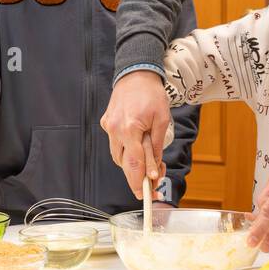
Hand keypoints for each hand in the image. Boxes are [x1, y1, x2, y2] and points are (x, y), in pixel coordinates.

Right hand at [100, 71, 170, 197]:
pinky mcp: (106, 123)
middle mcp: (114, 129)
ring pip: (118, 156)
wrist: (136, 73)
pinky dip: (126, 150)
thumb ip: (156, 148)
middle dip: (138, 176)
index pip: (134, 163)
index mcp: (129, 128)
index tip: (146, 196)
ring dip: (132, 164)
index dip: (140, 182)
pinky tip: (138, 148)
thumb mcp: (162, 120)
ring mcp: (108, 126)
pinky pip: (115, 144)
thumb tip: (153, 171)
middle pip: (124, 163)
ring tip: (150, 164)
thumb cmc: (152, 94)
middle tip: (153, 184)